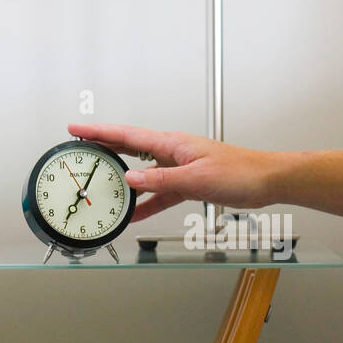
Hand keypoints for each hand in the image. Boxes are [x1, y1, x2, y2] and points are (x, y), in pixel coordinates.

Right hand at [67, 123, 282, 221]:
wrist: (266, 181)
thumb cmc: (240, 172)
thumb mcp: (195, 178)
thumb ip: (160, 180)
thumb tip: (130, 180)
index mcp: (172, 143)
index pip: (127, 135)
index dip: (99, 132)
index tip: (76, 128)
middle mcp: (172, 152)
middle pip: (129, 149)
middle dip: (103, 149)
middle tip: (78, 151)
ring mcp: (179, 168)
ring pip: (142, 174)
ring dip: (122, 182)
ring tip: (100, 188)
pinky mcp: (187, 184)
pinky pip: (159, 193)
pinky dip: (146, 203)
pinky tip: (134, 213)